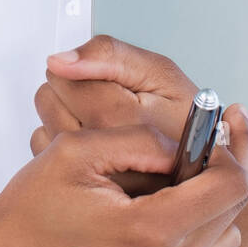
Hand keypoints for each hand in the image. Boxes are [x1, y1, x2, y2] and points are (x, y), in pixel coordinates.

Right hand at [0, 104, 247, 246]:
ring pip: (225, 229)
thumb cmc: (33, 212)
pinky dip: (201, 219)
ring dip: (214, 192)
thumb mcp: (76, 152)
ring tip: (186, 164)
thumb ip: (135, 139)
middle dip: (224, 163)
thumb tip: (177, 142)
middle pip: (234, 207)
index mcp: (153, 228)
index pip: (229, 186)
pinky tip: (173, 195)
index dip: (229, 146)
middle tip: (207, 132)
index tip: (217, 123)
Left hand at [32, 34, 199, 194]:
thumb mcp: (161, 74)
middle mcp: (98, 153)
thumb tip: (59, 60)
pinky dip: (60, 144)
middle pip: (47, 99)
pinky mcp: (80, 191)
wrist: (204, 173)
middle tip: (101, 99)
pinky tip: (91, 144)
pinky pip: (46, 150)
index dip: (79, 69)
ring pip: (43, 124)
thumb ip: (109, 54)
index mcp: (117, 119)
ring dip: (63, 116)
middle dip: (69, 91)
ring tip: (100, 122)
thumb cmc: (184, 121)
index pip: (62, 76)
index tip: (101, 78)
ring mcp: (87, 177)